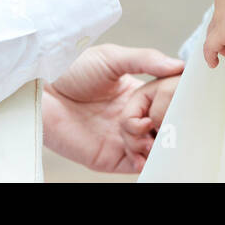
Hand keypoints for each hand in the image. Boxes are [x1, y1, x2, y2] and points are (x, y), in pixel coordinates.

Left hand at [42, 43, 184, 172]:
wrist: (42, 90)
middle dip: (171, 125)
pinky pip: (137, 166)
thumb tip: (179, 65)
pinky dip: (147, 162)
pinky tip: (144, 150)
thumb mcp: (112, 57)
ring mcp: (123, 138)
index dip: (176, 101)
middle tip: (167, 118)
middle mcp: (133, 117)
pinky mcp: (111, 157)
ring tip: (150, 133)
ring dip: (158, 144)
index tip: (182, 98)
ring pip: (155, 149)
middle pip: (165, 127)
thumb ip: (145, 60)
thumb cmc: (71, 70)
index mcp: (136, 93)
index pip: (168, 100)